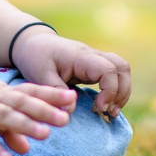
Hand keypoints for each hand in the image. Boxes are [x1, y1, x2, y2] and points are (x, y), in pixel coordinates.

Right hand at [0, 68, 76, 155]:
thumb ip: (10, 131)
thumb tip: (26, 149)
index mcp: (3, 93)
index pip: (30, 91)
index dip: (51, 94)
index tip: (72, 97)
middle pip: (22, 102)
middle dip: (44, 110)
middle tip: (65, 119)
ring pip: (4, 116)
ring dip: (25, 125)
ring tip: (45, 134)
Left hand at [10, 30, 131, 116]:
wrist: (33, 43)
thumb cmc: (36, 56)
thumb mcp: (40, 74)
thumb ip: (56, 91)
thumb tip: (70, 111)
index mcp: (81, 57)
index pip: (108, 69)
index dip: (110, 91)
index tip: (98, 108)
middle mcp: (92, 56)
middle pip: (122, 67)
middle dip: (122, 91)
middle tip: (109, 112)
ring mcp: (95, 60)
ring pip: (122, 70)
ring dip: (122, 92)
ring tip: (110, 112)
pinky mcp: (94, 67)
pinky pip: (114, 76)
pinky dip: (116, 91)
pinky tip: (105, 106)